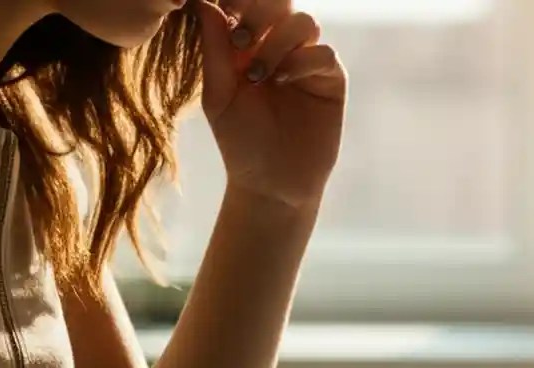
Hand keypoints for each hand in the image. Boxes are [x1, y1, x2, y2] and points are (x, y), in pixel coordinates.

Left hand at [196, 0, 346, 209]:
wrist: (272, 183)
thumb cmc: (241, 140)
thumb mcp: (218, 93)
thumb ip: (213, 48)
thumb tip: (202, 2)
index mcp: (251, 43)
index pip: (250, 3)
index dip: (240, 1)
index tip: (225, 13)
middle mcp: (281, 46)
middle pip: (281, 1)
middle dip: (260, 12)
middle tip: (241, 40)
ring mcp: (308, 61)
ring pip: (305, 22)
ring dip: (279, 41)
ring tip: (260, 74)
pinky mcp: (331, 80)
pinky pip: (325, 53)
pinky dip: (302, 61)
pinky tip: (282, 82)